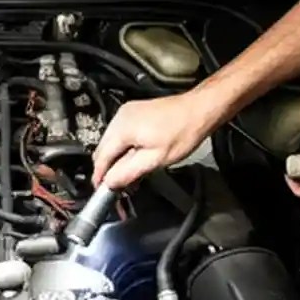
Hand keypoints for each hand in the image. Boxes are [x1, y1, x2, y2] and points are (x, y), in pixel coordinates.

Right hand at [92, 91, 221, 188]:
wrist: (199, 110)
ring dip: (116, 159)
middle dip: (108, 169)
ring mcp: (126, 112)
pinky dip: (123, 147)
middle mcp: (120, 117)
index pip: (101, 158)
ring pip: (111, 142)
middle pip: (103, 149)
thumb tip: (109, 183)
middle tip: (117, 186)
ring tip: (129, 175)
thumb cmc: (183, 132)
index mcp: (122, 129)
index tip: (101, 190)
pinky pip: (120, 133)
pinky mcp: (134, 111)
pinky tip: (134, 158)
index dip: (100, 176)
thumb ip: (128, 172)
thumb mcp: (155, 160)